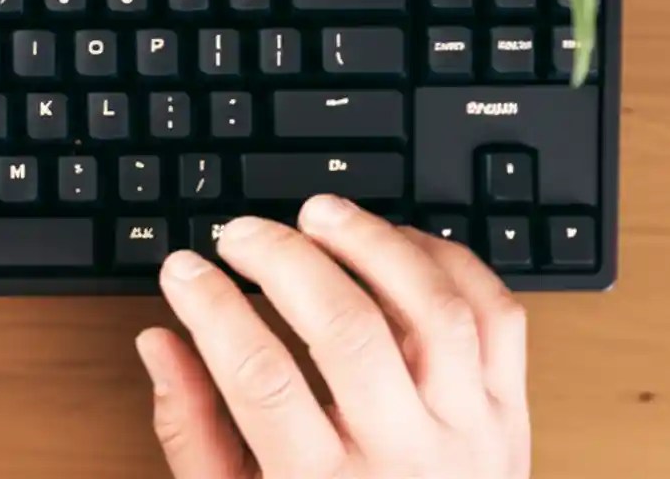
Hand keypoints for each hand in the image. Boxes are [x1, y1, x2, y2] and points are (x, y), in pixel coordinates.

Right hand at [136, 195, 529, 478]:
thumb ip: (193, 432)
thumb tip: (160, 344)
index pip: (262, 379)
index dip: (213, 309)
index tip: (184, 269)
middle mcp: (404, 459)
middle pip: (348, 331)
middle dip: (284, 261)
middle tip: (241, 234)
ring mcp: (468, 432)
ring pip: (433, 310)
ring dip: (373, 244)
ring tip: (319, 215)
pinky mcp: (509, 412)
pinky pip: (498, 316)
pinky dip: (448, 262)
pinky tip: (397, 242)